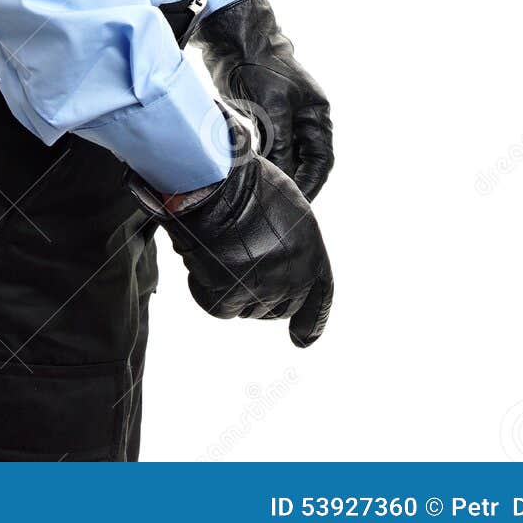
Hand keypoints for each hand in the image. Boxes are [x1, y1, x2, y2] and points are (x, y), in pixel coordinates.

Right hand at [126, 109, 332, 342]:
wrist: (215, 181)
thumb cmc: (245, 183)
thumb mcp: (286, 208)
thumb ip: (290, 240)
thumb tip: (279, 258)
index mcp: (312, 253)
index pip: (319, 298)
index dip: (312, 321)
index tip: (303, 341)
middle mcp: (293, 278)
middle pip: (279, 308)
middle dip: (261, 296)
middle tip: (239, 268)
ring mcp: (262, 291)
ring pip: (247, 308)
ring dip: (233, 288)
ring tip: (221, 251)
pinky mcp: (230, 298)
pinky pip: (219, 306)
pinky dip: (206, 288)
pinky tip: (203, 261)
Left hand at [192, 0, 333, 199]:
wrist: (234, 41)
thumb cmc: (260, 66)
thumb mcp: (274, 107)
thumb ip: (280, 143)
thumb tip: (283, 176)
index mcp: (316, 113)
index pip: (321, 159)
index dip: (312, 182)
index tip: (299, 201)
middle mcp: (304, 118)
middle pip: (306, 161)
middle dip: (296, 182)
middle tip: (283, 203)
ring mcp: (283, 118)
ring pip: (286, 157)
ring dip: (279, 173)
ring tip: (269, 194)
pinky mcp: (263, 118)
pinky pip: (269, 148)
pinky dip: (265, 162)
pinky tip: (257, 175)